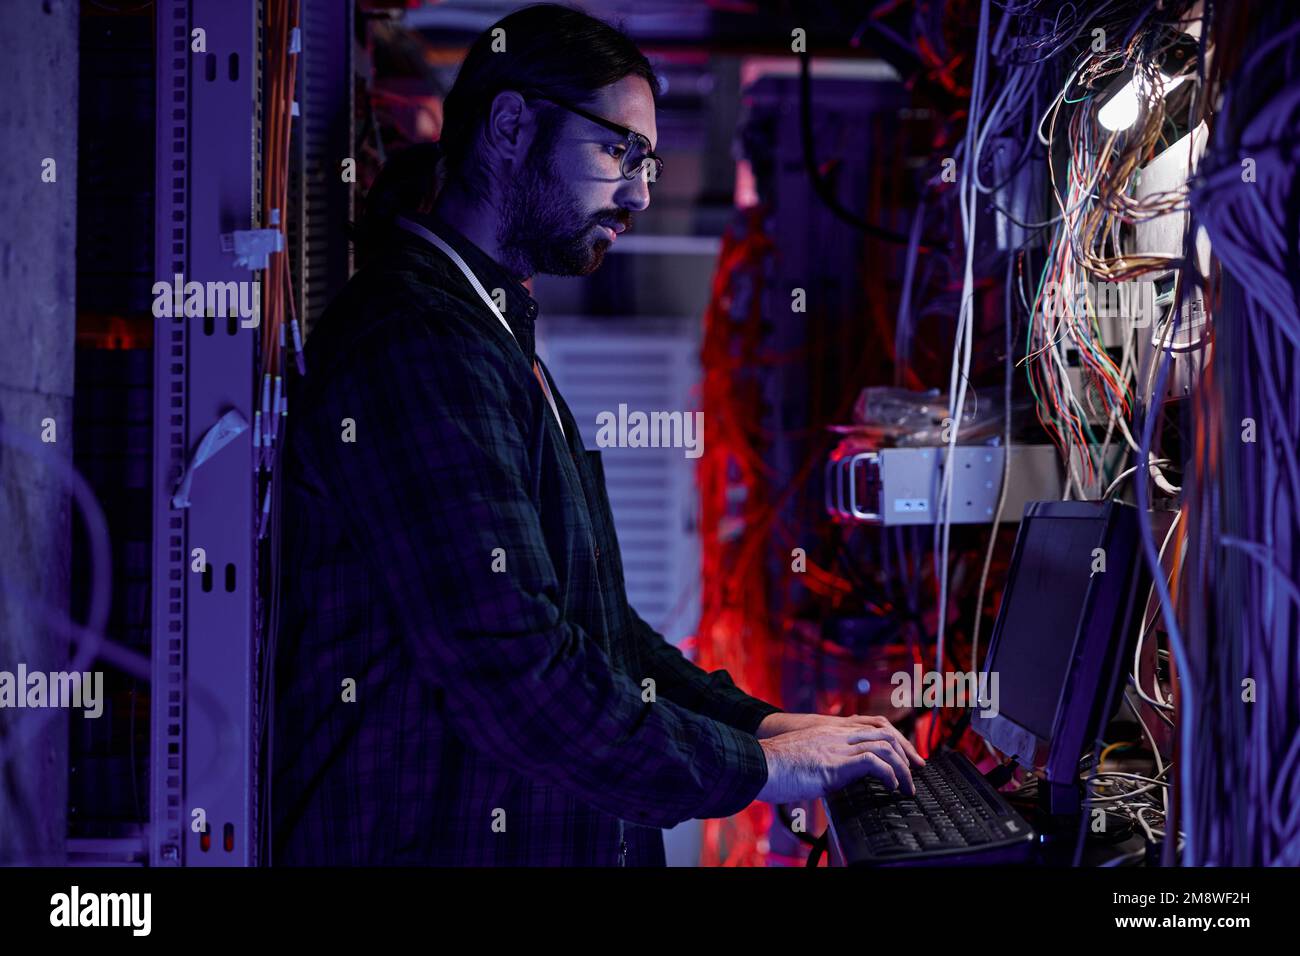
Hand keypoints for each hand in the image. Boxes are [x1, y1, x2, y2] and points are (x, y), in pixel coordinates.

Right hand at [754, 714, 924, 803]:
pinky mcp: (836, 763)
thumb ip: (817, 761)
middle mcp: (836, 734)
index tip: (903, 756)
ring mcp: (837, 747)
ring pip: (885, 746)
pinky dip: (889, 774)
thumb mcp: (800, 757)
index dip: (892, 739)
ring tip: (907, 787)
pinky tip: (891, 786)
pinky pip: (874, 763)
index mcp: (828, 730)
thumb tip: (822, 779)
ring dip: (902, 769)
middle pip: (884, 732)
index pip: (870, 726)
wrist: (758, 764)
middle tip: (917, 770)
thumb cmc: (771, 766)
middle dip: (906, 751)